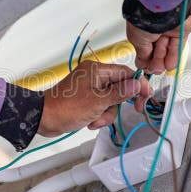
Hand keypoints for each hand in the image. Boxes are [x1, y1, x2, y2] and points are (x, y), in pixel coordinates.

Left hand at [38, 61, 152, 136]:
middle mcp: (94, 76)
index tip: (146, 96)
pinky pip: (101, 107)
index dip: (138, 84)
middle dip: (117, 105)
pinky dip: (98, 116)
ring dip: (106, 114)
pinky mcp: (86, 99)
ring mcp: (89, 88)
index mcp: (97, 70)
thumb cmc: (65, 108)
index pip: (126, 73)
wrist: (44, 118)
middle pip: (120, 89)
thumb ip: (119, 93)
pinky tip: (90, 121)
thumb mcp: (97, 102)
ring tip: (94, 120)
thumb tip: (136, 85)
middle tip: (130, 110)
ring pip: (111, 101)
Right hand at [126, 13, 190, 74]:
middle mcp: (157, 30)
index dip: (147, 60)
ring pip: (168, 51)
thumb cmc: (145, 19)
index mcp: (144, 30)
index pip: (147, 50)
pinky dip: (174, 57)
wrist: (160, 10)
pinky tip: (169, 64)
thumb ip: (142, 56)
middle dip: (155, 61)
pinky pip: (179, 47)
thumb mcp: (137, 41)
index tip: (146, 67)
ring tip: (160, 64)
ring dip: (163, 60)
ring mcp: (170, 30)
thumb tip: (143, 66)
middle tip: (154, 67)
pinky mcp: (183, 30)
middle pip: (158, 52)